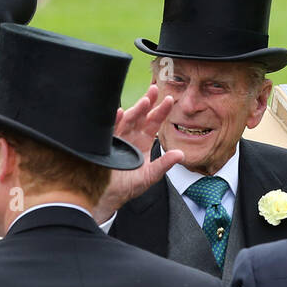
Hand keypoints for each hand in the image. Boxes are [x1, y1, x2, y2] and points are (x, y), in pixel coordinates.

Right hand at [92, 84, 183, 221]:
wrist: (110, 196)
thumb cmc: (130, 186)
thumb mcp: (150, 175)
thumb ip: (164, 164)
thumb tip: (181, 154)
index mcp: (144, 141)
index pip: (154, 122)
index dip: (161, 111)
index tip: (169, 100)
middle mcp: (132, 135)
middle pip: (141, 115)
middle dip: (148, 102)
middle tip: (155, 89)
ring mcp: (119, 137)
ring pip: (128, 119)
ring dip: (135, 110)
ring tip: (144, 101)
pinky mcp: (106, 142)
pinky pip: (110, 129)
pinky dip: (114, 121)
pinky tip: (118, 113)